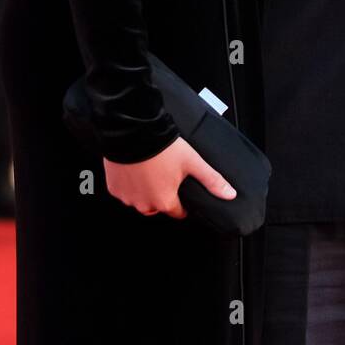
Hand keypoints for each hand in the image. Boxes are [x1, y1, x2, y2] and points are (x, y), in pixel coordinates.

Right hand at [104, 137, 236, 219]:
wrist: (132, 132)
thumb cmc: (162, 147)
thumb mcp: (192, 162)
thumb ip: (211, 180)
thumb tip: (230, 194)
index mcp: (165, 201)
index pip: (178, 212)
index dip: (183, 202)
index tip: (182, 189)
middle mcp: (145, 204)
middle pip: (158, 207)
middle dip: (162, 195)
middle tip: (165, 175)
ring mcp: (128, 197)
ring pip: (140, 200)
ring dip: (144, 190)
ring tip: (150, 170)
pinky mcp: (114, 188)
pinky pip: (124, 191)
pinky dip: (129, 184)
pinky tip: (135, 169)